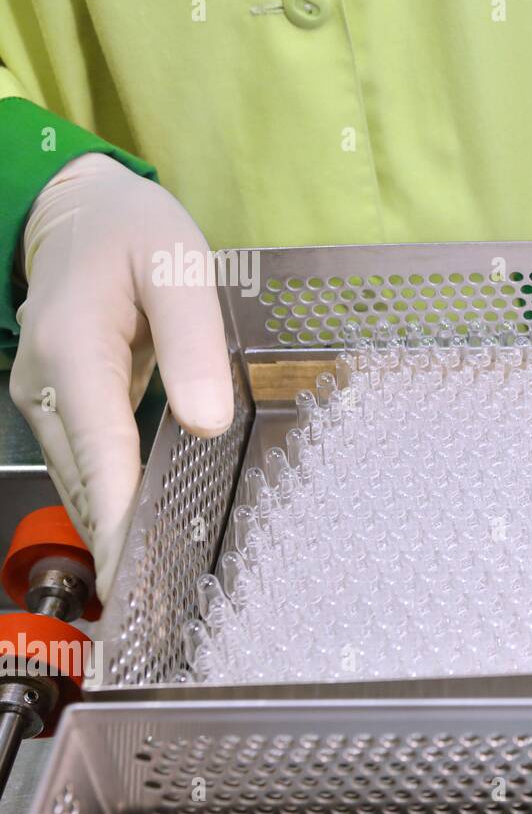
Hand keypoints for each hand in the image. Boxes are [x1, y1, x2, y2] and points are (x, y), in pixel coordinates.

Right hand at [10, 153, 232, 599]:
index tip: (131, 577)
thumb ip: (192, 341)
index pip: (100, 453)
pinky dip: (109, 496)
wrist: (78, 210)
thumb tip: (206, 422)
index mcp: (76, 351)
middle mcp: (47, 384)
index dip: (118, 519)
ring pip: (80, 476)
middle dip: (116, 541)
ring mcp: (44, 395)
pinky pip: (86, 460)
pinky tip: (140, 529)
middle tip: (155, 603)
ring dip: (111, 526)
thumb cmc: (132, 233)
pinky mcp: (57, 400)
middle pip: (85, 478)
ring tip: (151, 586)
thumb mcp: (177, 267)